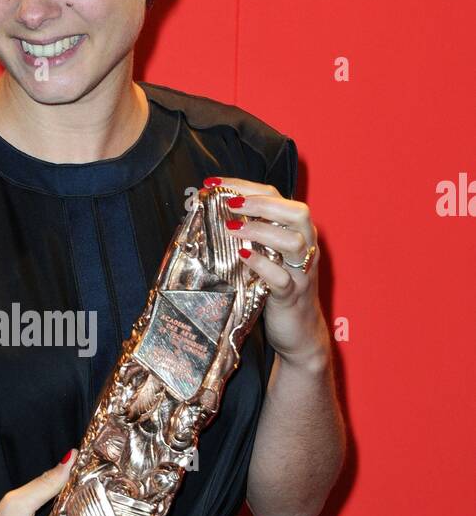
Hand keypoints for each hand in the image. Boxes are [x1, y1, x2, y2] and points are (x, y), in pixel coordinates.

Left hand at [204, 175, 329, 366]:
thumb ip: (251, 235)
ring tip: (231, 228)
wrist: (300, 332)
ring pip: (293, 242)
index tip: (215, 184)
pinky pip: (282, 278)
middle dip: (261, 203)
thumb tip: (211, 214)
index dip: (246, 187)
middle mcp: (305, 248)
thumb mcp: (267, 255)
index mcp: (297, 232)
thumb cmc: (278, 288)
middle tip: (230, 203)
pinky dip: (262, 265)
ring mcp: (301, 273)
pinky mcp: (292, 297)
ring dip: (261, 231)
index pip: (276, 197)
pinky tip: (243, 256)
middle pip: (296, 213)